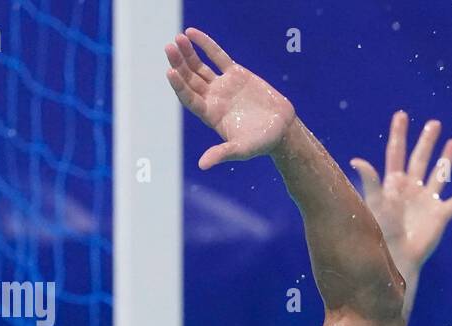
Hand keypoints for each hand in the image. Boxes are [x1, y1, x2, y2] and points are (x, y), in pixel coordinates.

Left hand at [164, 28, 295, 167]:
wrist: (282, 129)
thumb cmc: (261, 143)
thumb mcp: (242, 150)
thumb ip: (222, 153)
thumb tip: (202, 165)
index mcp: (210, 115)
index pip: (189, 98)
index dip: (179, 86)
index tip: (170, 71)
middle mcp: (212, 99)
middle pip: (190, 79)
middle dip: (179, 64)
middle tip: (169, 48)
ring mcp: (222, 85)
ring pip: (199, 66)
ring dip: (188, 54)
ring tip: (178, 39)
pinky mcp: (235, 74)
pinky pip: (217, 56)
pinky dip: (205, 45)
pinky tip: (192, 33)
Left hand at [349, 112, 451, 279]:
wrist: (397, 258)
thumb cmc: (382, 234)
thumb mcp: (375, 204)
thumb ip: (370, 182)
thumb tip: (356, 160)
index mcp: (393, 184)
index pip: (396, 153)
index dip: (399, 134)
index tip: (401, 114)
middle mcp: (411, 189)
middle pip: (420, 159)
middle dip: (426, 141)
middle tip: (434, 123)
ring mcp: (427, 201)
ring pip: (440, 175)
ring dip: (447, 159)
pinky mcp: (441, 215)